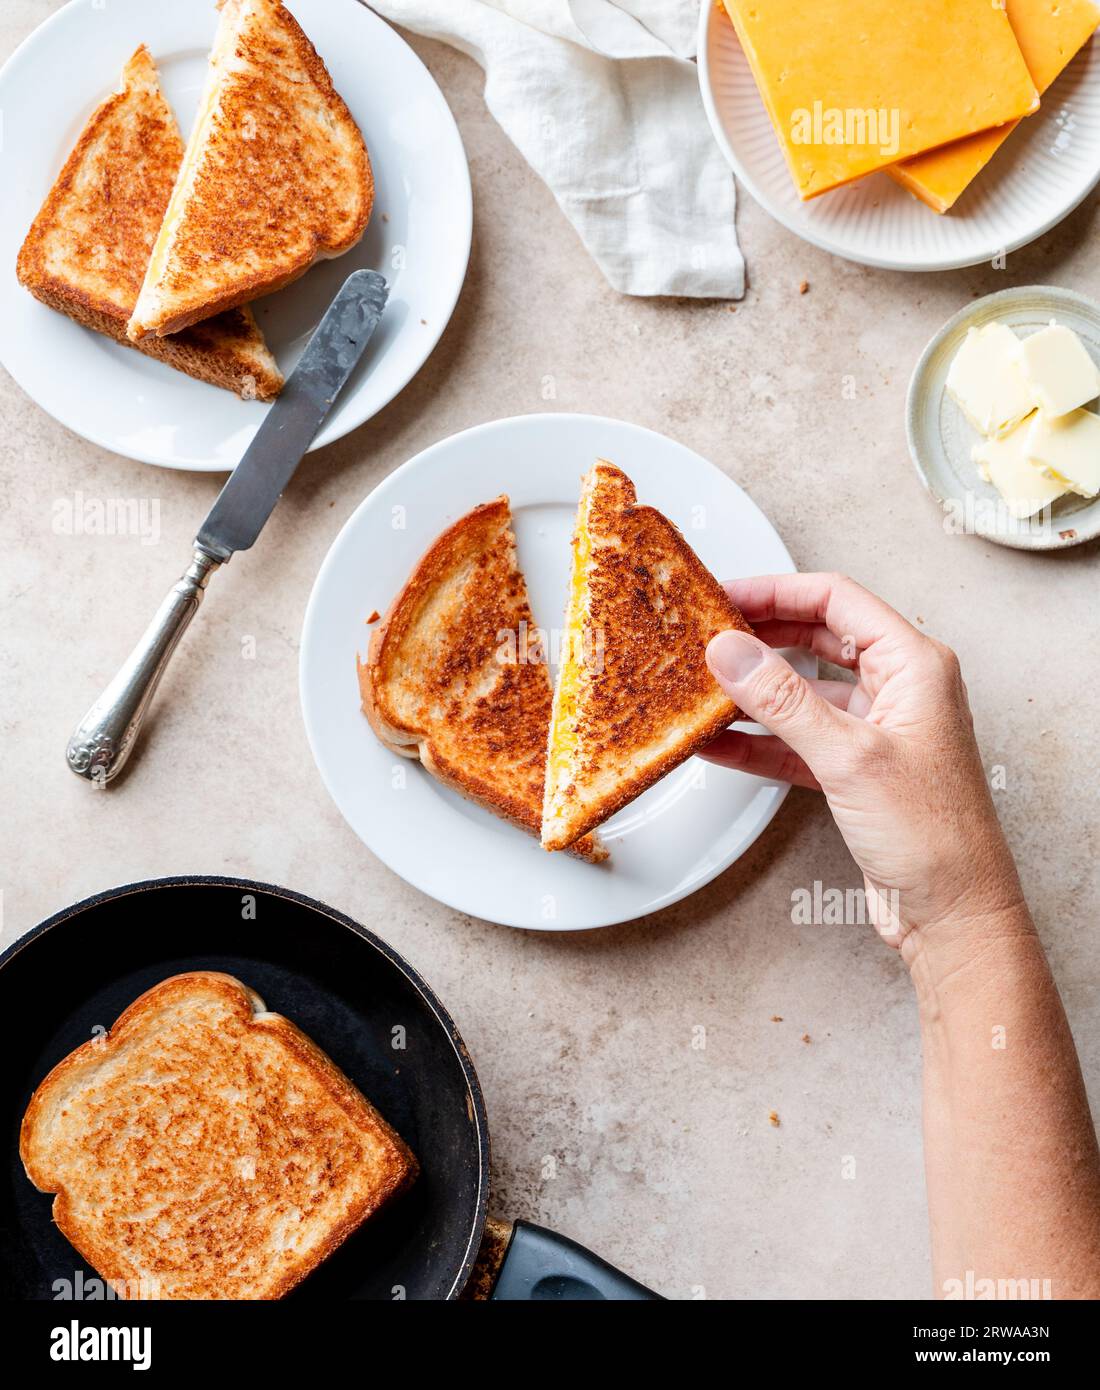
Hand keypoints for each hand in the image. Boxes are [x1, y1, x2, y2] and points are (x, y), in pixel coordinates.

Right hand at [701, 573, 1027, 950]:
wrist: (953, 914)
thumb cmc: (935, 837)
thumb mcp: (849, 757)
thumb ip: (783, 701)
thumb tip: (732, 652)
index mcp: (915, 666)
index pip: (836, 601)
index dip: (775, 592)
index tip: (724, 596)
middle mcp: (899, 690)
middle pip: (817, 638)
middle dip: (760, 635)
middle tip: (706, 634)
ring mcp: (875, 730)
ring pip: (802, 691)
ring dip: (753, 691)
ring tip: (702, 684)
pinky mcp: (855, 770)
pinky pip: (796, 740)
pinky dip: (757, 741)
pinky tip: (717, 741)